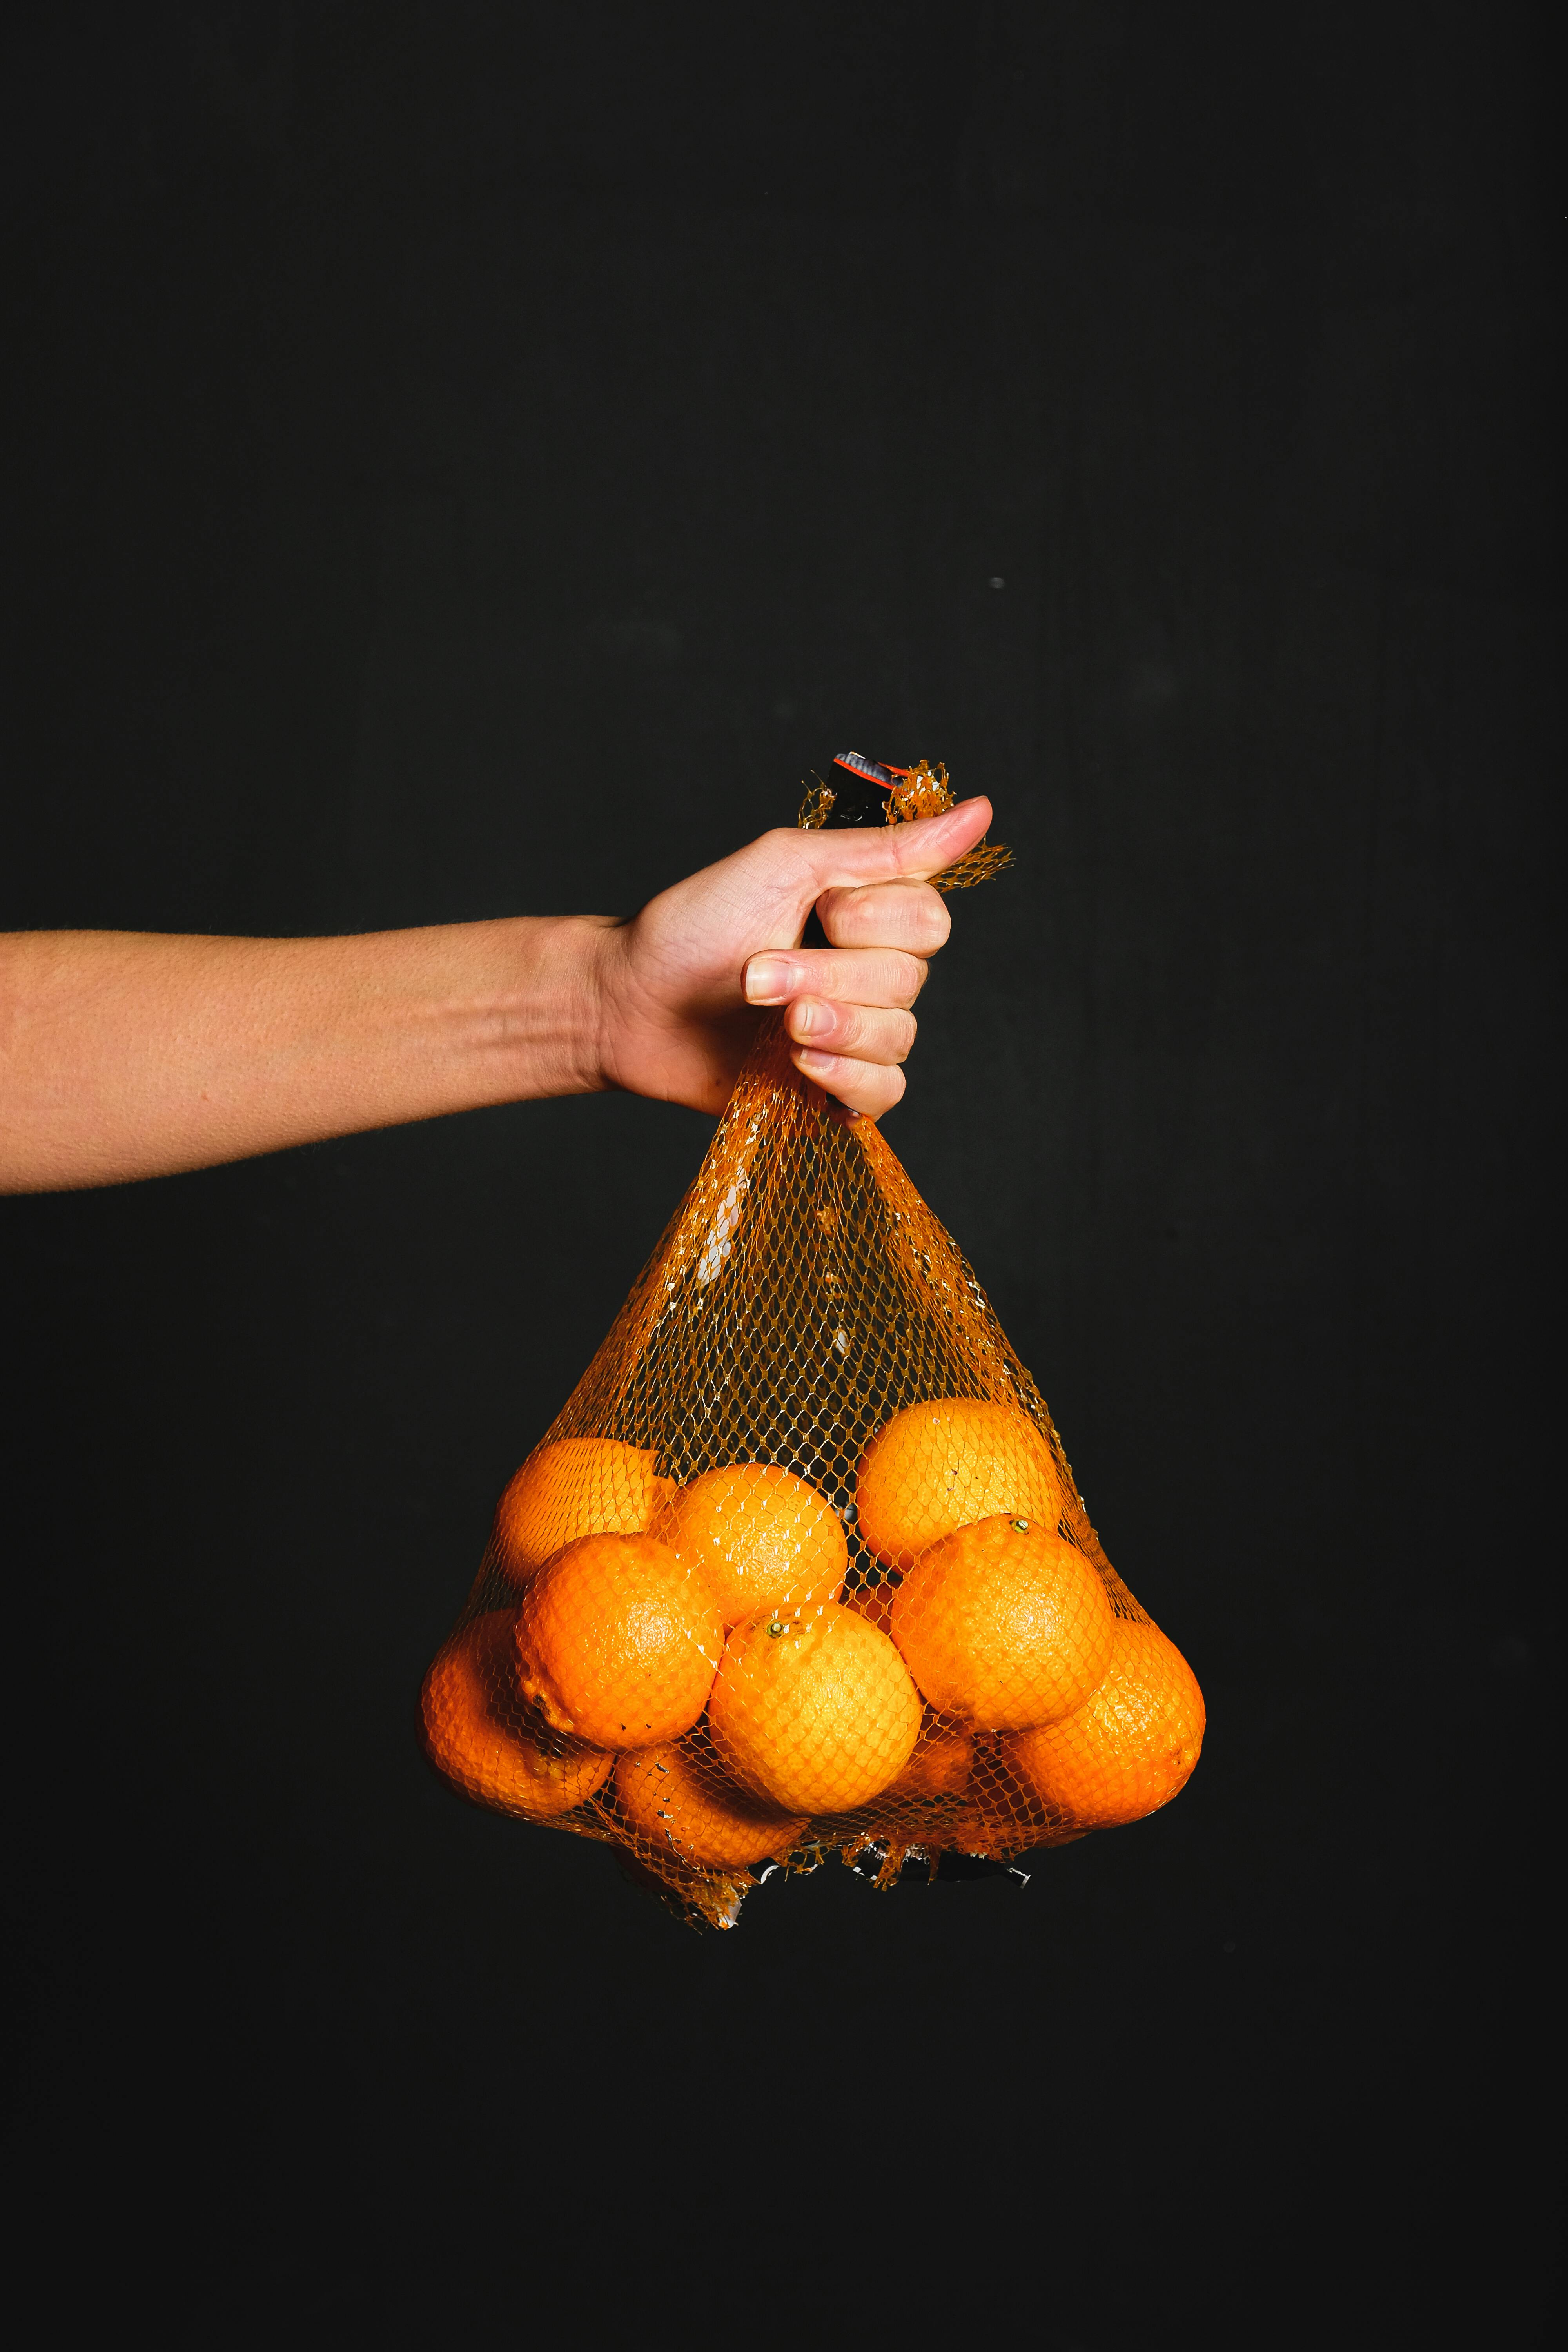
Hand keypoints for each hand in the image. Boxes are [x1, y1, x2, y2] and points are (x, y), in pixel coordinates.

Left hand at [588, 796, 992, 1117]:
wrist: (629, 1006)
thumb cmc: (693, 926)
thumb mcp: (784, 865)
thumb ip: (883, 850)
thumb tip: (980, 813)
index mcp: (864, 913)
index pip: (929, 919)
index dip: (876, 919)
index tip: (817, 909)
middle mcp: (867, 972)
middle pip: (910, 981)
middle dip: (830, 977)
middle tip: (758, 974)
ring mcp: (850, 1033)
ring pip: (898, 1038)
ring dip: (830, 1026)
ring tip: (772, 1023)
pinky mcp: (831, 1088)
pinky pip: (884, 1095)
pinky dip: (847, 1081)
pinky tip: (800, 1068)